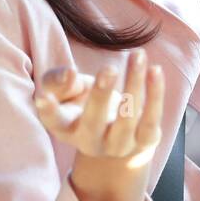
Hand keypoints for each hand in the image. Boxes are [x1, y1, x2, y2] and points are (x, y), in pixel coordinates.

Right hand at [33, 49, 165, 200]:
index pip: (54, 122)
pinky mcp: (144, 141)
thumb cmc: (83, 103)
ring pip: (127, 117)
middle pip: (93, 122)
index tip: (44, 96)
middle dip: (101, 95)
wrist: (117, 133)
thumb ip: (59, 80)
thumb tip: (69, 74)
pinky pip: (151, 118)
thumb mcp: (67, 91)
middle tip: (108, 68)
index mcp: (66, 128)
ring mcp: (119, 145)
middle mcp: (91, 142)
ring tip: (138, 55)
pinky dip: (155, 94)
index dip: (48, 110)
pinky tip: (155, 69)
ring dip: (134, 83)